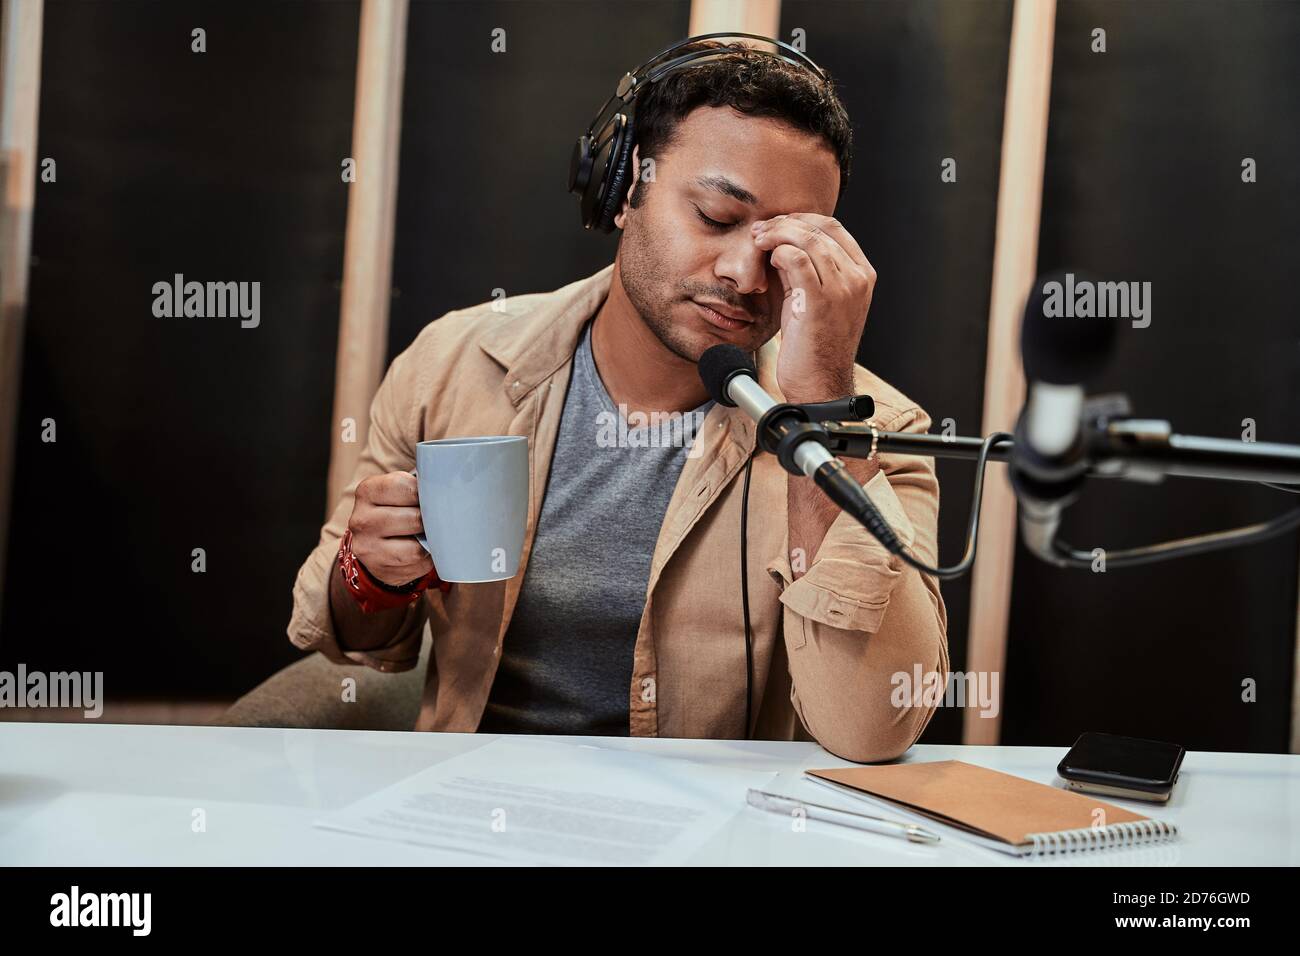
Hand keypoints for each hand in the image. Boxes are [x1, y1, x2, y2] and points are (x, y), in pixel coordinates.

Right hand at [348, 472, 434, 586]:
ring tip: (425, 535)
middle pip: (415, 519)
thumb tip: (449, 492)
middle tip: (432, 519)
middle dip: (430, 520)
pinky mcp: (380, 571)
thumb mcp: (398, 489)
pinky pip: (417, 566)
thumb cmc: (395, 509)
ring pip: (416, 548)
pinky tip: (419, 551)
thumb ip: (418, 486)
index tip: (430, 498)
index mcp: (367, 491)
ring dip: (428, 542)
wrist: (374, 542)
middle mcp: (362, 520)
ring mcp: (368, 549)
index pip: (408, 488)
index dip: (426, 494)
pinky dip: (425, 559)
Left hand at [751, 213, 876, 403]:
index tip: (777, 224)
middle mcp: (858, 277)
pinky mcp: (820, 300)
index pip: (833, 227)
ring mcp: (842, 288)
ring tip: (758, 241)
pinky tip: (767, 260)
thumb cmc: (815, 345)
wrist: (819, 384)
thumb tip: (784, 244)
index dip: (801, 219)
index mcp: (863, 274)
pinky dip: (778, 252)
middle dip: (784, 223)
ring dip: (777, 234)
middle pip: (820, 228)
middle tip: (760, 231)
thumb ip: (808, 270)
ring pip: (807, 239)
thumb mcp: (817, 300)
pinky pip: (796, 259)